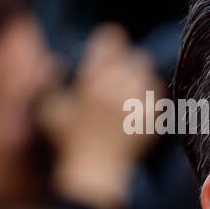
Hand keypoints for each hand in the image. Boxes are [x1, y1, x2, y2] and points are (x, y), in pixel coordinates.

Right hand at [37, 24, 159, 208]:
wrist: (95, 172)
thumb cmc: (67, 142)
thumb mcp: (51, 110)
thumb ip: (51, 83)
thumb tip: (55, 59)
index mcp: (92, 85)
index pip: (107, 48)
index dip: (110, 38)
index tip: (112, 36)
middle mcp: (117, 92)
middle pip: (131, 59)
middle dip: (126, 58)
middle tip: (123, 61)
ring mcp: (137, 107)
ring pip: (146, 76)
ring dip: (140, 74)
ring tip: (132, 79)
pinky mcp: (151, 121)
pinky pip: (158, 97)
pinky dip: (152, 94)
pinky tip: (143, 97)